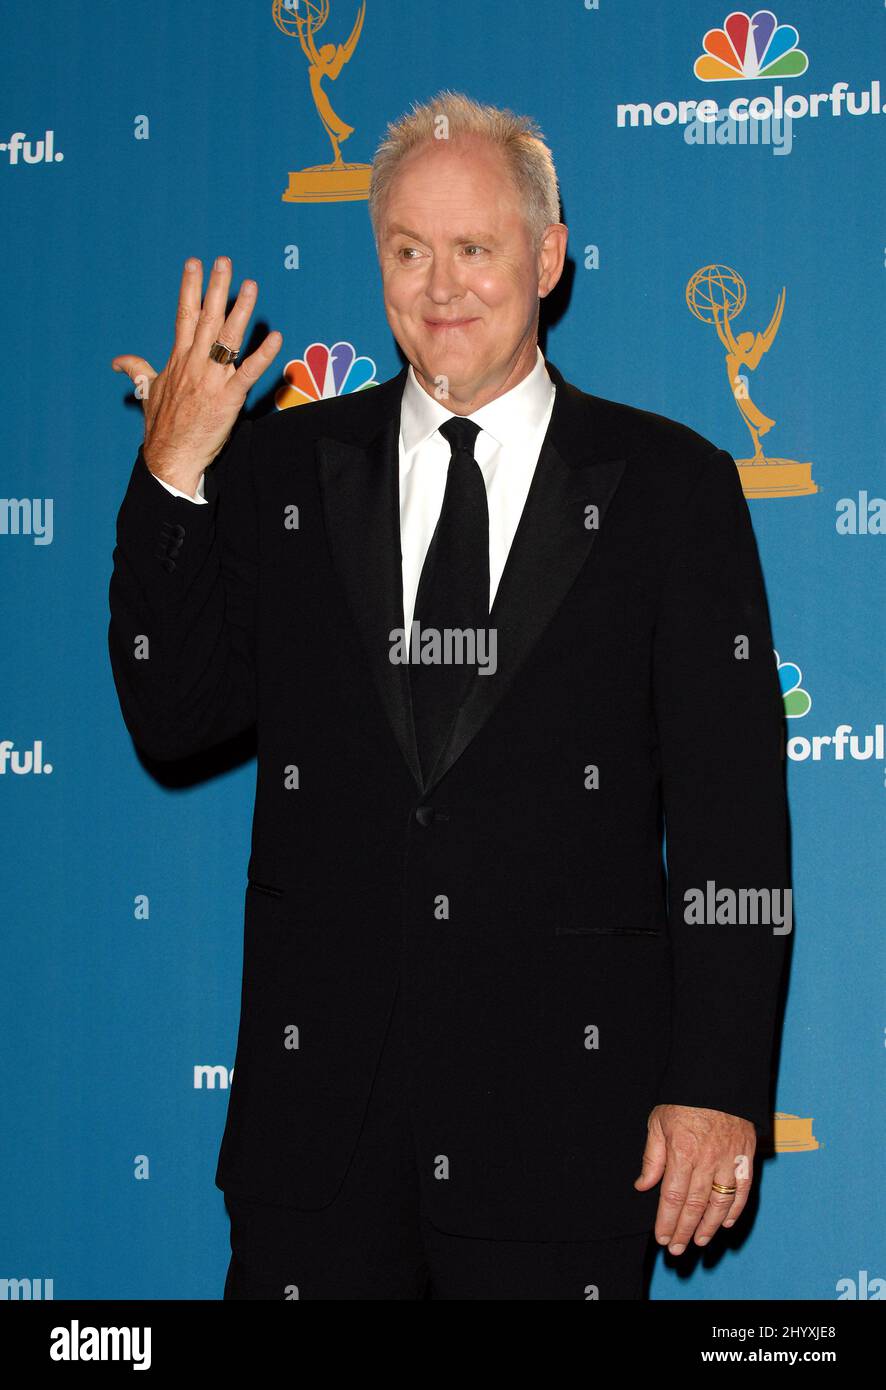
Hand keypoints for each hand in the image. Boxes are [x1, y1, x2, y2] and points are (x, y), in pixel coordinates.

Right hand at [111, 256, 281, 495]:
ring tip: (251, 287)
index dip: (190, 288)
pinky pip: (248, 373)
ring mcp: (212, 380)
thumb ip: (137, 370)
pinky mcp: (228, 398)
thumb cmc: (161, 427)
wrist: (170, 457)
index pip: (184, 315)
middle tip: (225, 262)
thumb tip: (119, 362)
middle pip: (207, 318)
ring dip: (241, 311)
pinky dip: (263, 355)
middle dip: (216, 288)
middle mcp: (194, 364)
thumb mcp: (147, 392)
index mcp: (178, 359)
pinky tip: (275, 337)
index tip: (195, 264)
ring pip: (228, 339)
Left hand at [634, 1104, 754, 1254]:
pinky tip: (727, 1223)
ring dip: (709, 1227)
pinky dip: (736, 1209)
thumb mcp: (658, 1122)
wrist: (718, 1078)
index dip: (666, 1221)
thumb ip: (652, 1156)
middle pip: (694, 1206)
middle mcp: (707, 1160)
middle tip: (677, 1249)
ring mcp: (729, 1160)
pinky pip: (743, 1191)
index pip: (672, 1197)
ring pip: (720, 1204)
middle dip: (684, 1230)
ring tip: (699, 1241)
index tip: (662, 1238)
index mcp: (682, 1151)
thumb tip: (643, 1186)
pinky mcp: (746, 1157)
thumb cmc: (684, 1100)